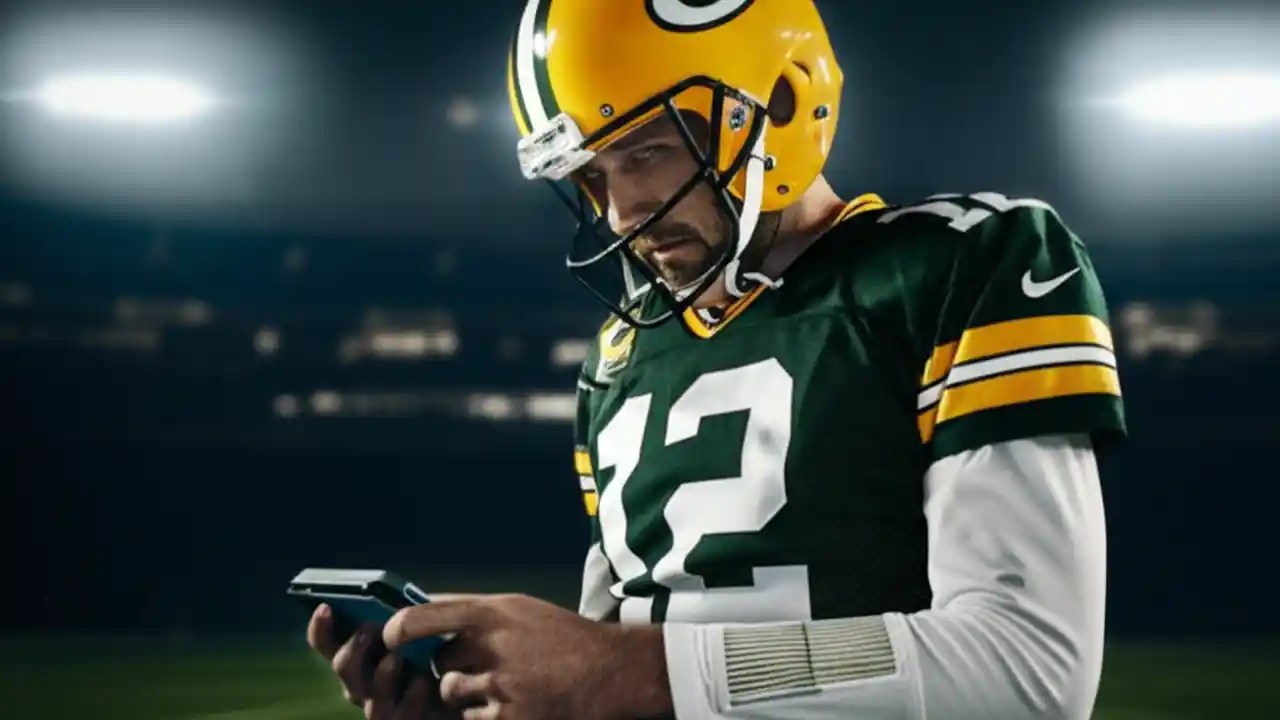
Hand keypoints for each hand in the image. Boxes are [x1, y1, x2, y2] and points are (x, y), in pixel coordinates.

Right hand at [306, 603, 457, 719]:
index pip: (325, 643)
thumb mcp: (416, 627)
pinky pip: (403, 714)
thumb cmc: (433, 649)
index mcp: (356, 656)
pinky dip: (412, 696)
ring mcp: (381, 707)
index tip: (326, 606)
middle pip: (343, 669)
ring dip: (381, 675)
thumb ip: (401, 617)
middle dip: (352, 650)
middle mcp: (361, 685)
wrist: (460, 689)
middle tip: (368, 630)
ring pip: (369, 698)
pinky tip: (423, 680)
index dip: (320, 627)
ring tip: (396, 657)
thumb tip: (392, 601)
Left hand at [383, 593, 672, 719]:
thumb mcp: (519, 608)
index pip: (424, 617)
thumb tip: (423, 607)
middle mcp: (493, 647)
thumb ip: (473, 610)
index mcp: (494, 613)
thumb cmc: (562, 636)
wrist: (611, 672)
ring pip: (451, 693)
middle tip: (476, 664)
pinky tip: (513, 704)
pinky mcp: (510, 719)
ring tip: (500, 684)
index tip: (389, 636)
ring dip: (465, 693)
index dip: (398, 628)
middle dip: (448, 667)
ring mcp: (501, 686)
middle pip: (437, 662)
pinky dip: (485, 715)